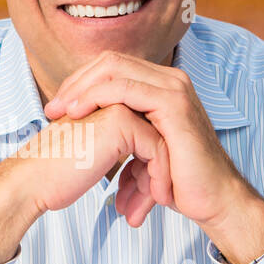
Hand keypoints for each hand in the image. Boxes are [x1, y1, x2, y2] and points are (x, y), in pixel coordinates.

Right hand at [15, 103, 171, 226]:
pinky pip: (158, 151)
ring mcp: (119, 106)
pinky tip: (151, 204)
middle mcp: (116, 98)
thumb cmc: (56, 174)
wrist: (31, 181)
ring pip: (163, 144)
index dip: (152, 166)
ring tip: (152, 208)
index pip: (150, 132)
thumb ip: (118, 148)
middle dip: (159, 173)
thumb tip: (145, 167)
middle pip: (159, 136)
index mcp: (109, 103)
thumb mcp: (94, 155)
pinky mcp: (122, 122)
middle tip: (154, 203)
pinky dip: (159, 179)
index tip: (148, 195)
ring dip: (160, 179)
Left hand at [42, 50, 247, 228]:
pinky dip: (97, 97)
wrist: (212, 201)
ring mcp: (174, 88)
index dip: (81, 82)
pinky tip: (78, 114)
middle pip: (110, 62)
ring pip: (114, 69)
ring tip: (60, 113)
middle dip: (75, 83)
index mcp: (161, 86)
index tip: (57, 107)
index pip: (112, 67)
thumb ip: (121, 134)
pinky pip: (126, 89)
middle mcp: (170, 80)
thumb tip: (87, 134)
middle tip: (51, 109)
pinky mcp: (174, 104)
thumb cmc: (178, 182)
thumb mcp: (142, 151)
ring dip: (81, 89)